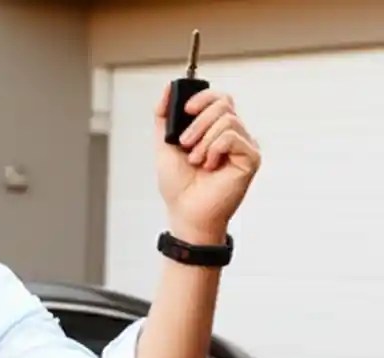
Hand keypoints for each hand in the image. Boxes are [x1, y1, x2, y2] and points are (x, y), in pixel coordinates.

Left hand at [155, 83, 261, 243]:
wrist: (185, 212)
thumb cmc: (178, 184)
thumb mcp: (164, 145)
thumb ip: (164, 116)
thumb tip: (167, 88)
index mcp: (215, 129)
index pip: (219, 98)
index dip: (203, 97)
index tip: (185, 111)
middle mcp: (233, 134)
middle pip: (224, 104)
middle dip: (198, 122)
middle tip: (184, 144)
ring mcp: (244, 146)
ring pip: (227, 120)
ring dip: (203, 141)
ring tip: (196, 161)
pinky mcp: (251, 158)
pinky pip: (232, 138)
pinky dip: (214, 150)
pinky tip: (209, 166)